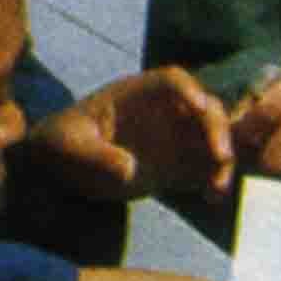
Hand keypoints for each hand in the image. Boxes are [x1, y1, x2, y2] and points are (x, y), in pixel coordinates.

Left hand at [19, 68, 232, 203]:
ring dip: (223, 159)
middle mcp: (162, 112)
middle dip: (218, 128)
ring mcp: (171, 139)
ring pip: (212, 139)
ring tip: (217, 186)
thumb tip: (129, 168)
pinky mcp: (175, 167)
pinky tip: (212, 198)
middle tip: (220, 156)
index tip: (200, 107)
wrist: (57, 172)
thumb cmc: (59, 148)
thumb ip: (97, 156)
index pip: (171, 82)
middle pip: (204, 108)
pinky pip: (204, 169)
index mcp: (135, 95)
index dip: (190, 91)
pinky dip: (214, 180)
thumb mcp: (70, 149)